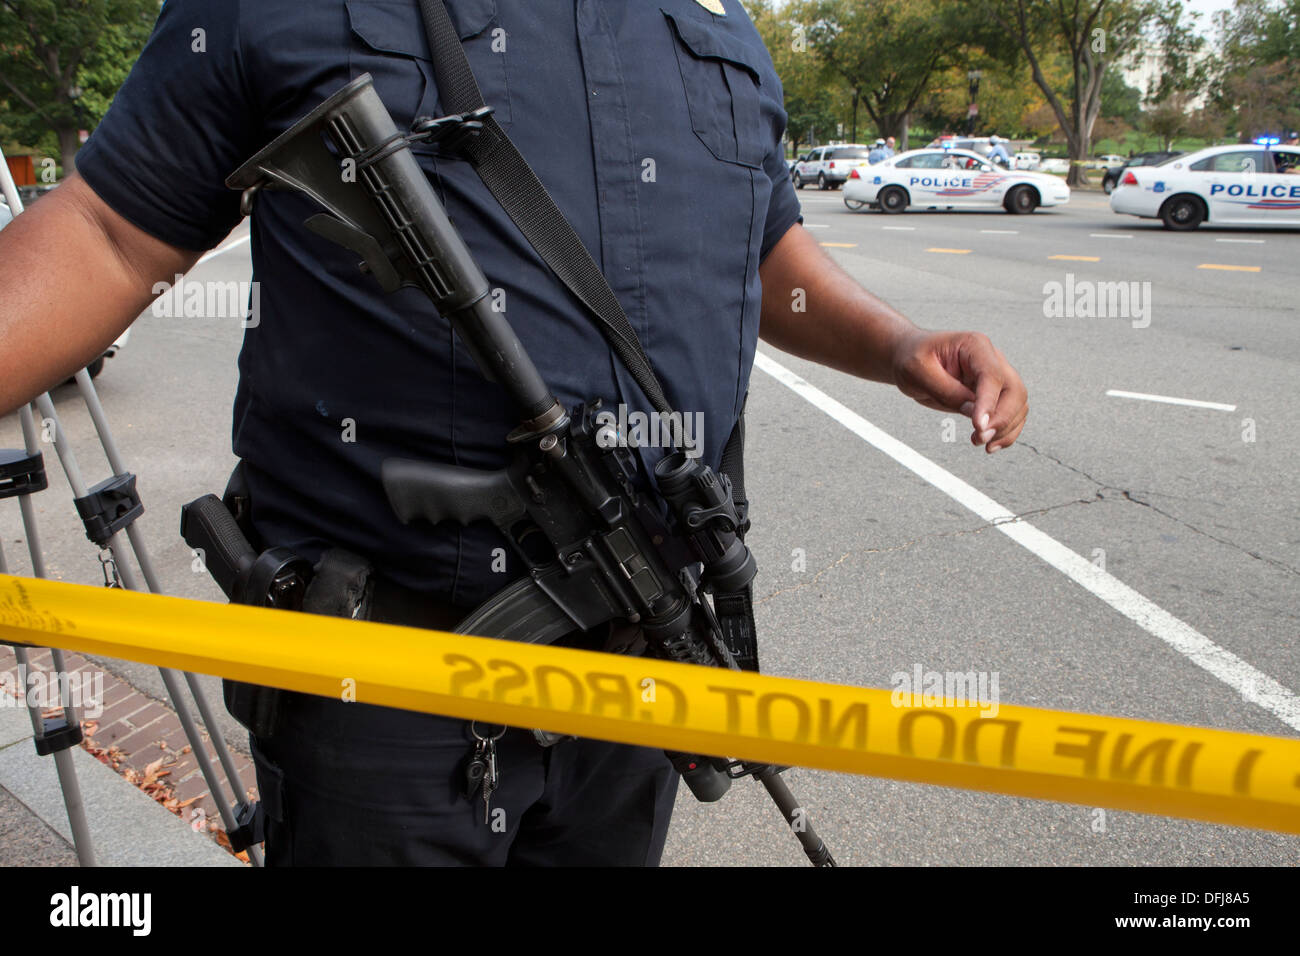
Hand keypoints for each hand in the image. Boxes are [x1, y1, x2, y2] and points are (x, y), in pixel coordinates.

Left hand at [890, 330, 1027, 452]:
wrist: (909, 357)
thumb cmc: (912, 358)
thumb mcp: (919, 372)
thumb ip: (946, 390)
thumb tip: (974, 412)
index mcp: (975, 346)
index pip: (992, 376)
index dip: (989, 403)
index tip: (979, 426)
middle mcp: (991, 360)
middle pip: (1014, 391)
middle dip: (1002, 419)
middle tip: (979, 437)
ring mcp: (995, 377)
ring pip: (1018, 405)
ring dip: (1006, 429)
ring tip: (980, 442)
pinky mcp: (992, 394)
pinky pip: (1011, 414)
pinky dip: (1006, 432)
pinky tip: (990, 444)